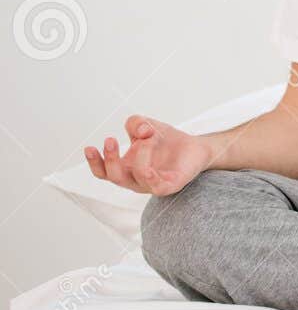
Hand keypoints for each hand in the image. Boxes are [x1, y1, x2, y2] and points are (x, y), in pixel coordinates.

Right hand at [83, 116, 211, 195]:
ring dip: (138, 154)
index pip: (103, 172)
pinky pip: (155, 185)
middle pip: (114, 177)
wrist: (196, 147)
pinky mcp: (169, 186)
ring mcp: (152, 185)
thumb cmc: (167, 141)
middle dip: (110, 159)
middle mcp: (136, 180)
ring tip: (147, 137)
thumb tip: (139, 130)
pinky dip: (149, 172)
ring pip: (135, 177)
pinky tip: (148, 154)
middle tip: (110, 139)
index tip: (89, 147)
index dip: (94, 162)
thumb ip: (136, 123)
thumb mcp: (147, 126)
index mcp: (126, 168)